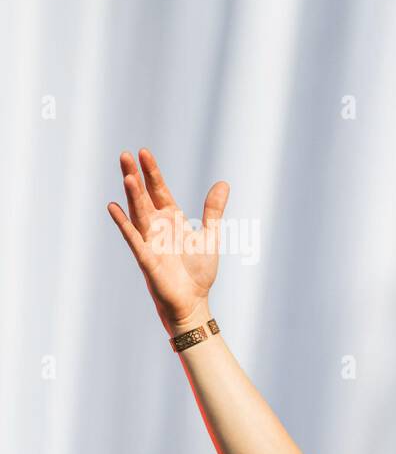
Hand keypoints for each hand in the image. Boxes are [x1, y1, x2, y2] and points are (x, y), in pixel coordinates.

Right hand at [107, 149, 228, 335]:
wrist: (193, 301)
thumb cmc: (198, 271)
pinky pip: (134, 239)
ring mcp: (150, 242)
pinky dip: (125, 224)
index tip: (143, 152)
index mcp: (172, 219)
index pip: (159, 190)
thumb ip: (213, 210)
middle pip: (143, 197)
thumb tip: (223, 183)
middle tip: (124, 154)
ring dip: (132, 196)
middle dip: (135, 176)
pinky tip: (114, 208)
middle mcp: (157, 227)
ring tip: (127, 177)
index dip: (152, 172)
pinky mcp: (147, 259)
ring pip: (138, 214)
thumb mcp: (210, 235)